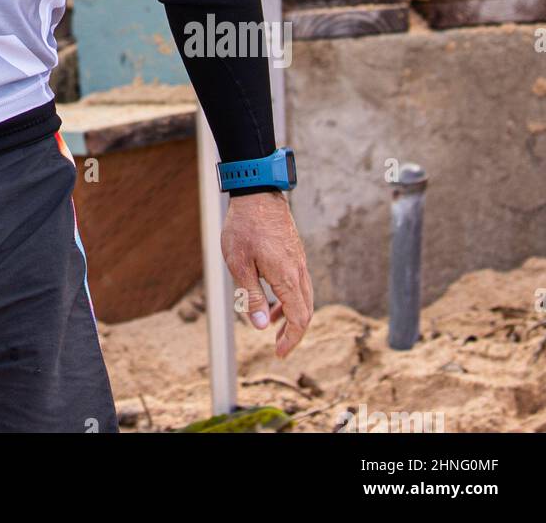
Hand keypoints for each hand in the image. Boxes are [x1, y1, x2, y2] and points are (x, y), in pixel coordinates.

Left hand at [221, 191, 312, 357]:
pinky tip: (270, 295)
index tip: (279, 353)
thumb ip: (250, 296)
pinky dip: (288, 297)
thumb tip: (261, 327)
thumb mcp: (239, 264)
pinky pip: (298, 282)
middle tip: (277, 344)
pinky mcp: (293, 251)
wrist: (257, 192)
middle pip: (306, 310)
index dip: (291, 339)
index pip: (299, 318)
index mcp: (288, 277)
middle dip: (293, 331)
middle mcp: (298, 270)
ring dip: (290, 313)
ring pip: (303, 296)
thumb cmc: (245, 226)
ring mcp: (298, 260)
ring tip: (269, 321)